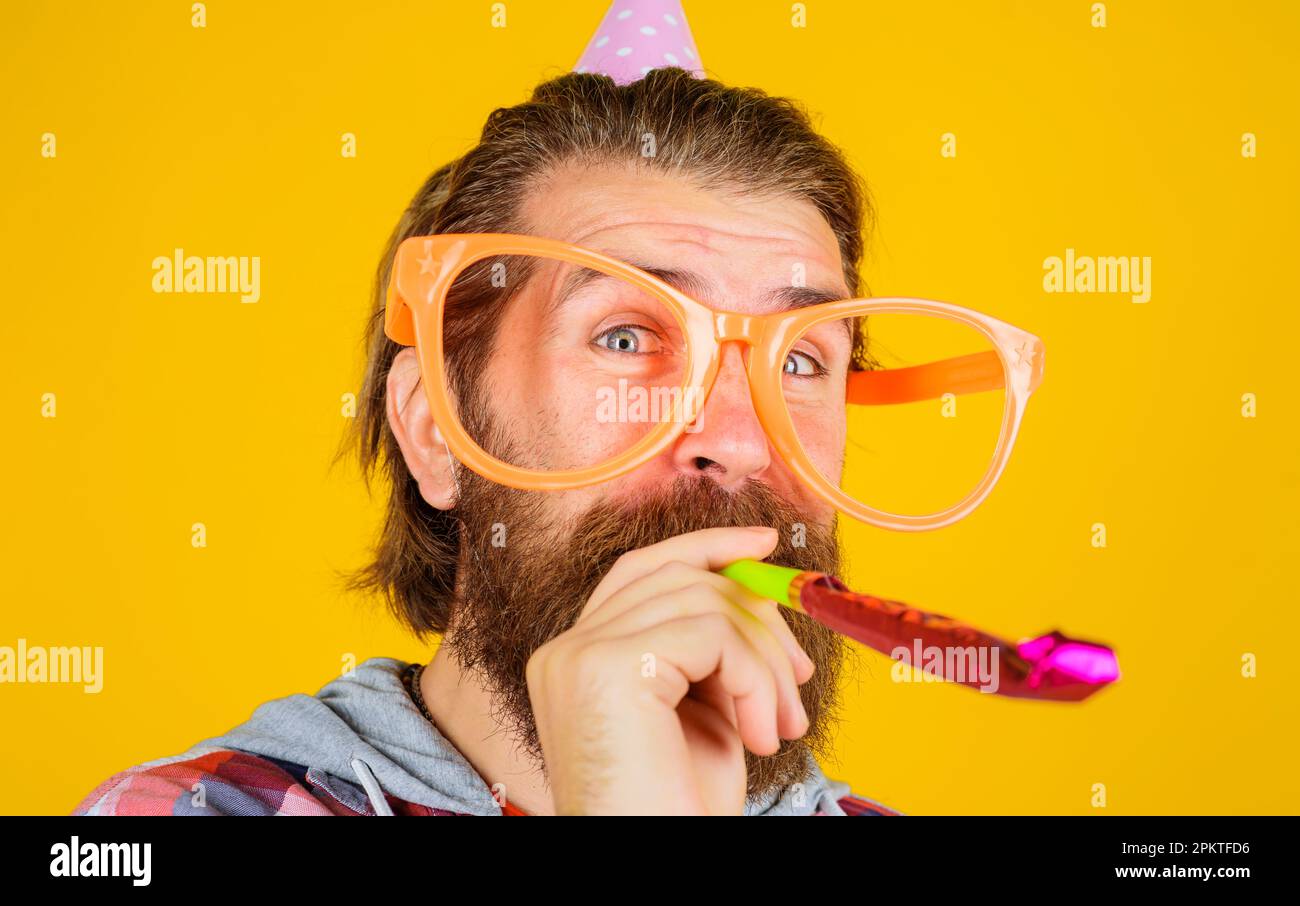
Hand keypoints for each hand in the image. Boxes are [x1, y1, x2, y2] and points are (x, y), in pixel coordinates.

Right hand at [526, 526, 815, 814]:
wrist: (655, 861)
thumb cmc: (677, 810)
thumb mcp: (702, 716)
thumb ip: (715, 651)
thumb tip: (760, 588)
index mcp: (576, 658)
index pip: (641, 572)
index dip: (704, 548)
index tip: (766, 548)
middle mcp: (566, 648)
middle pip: (678, 579)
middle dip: (757, 617)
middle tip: (799, 679)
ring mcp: (580, 654)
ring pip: (704, 602)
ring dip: (765, 662)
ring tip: (781, 726)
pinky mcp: (608, 667)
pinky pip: (712, 634)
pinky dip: (755, 678)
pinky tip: (761, 736)